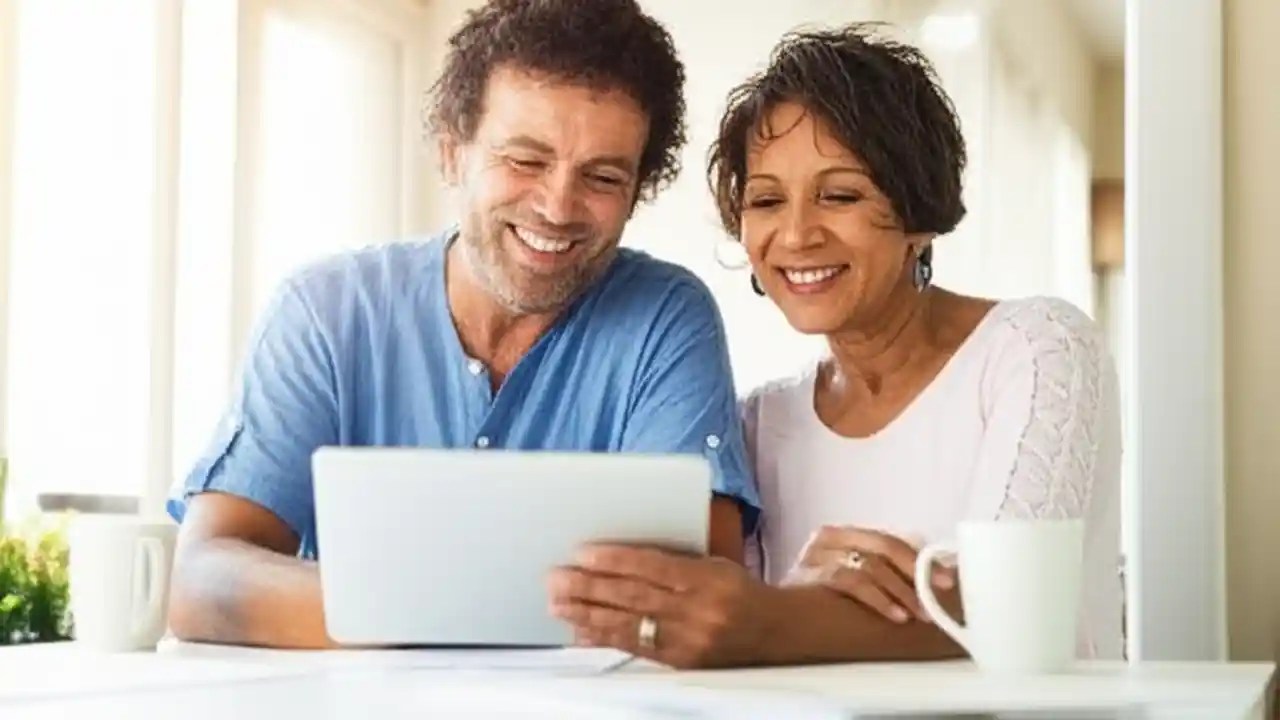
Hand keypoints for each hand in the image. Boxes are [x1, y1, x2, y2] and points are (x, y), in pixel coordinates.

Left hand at [547, 545, 777, 668]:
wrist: (774, 630)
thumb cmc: (735, 588)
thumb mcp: (712, 563)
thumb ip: (672, 560)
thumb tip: (617, 557)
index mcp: (707, 578)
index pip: (653, 567)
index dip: (615, 559)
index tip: (582, 552)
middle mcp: (699, 611)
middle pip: (634, 597)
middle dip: (590, 587)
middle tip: (556, 579)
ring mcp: (689, 640)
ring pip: (630, 625)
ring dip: (588, 614)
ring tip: (558, 604)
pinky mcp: (682, 663)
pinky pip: (637, 649)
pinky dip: (606, 639)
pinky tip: (582, 632)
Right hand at [784, 526, 955, 623]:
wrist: (769, 614)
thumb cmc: (814, 598)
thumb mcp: (846, 576)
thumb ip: (878, 568)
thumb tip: (926, 570)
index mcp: (841, 534)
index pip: (889, 540)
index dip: (921, 559)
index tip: (947, 580)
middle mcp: (829, 538)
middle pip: (883, 546)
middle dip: (916, 571)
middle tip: (938, 595)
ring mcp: (818, 555)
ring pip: (872, 565)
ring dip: (902, 592)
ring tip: (920, 613)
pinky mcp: (811, 576)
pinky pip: (852, 582)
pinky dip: (879, 599)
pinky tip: (895, 615)